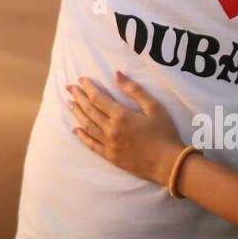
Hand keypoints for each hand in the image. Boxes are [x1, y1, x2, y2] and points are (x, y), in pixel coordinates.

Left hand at [67, 71, 184, 184]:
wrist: (169, 164)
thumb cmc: (165, 134)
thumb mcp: (154, 107)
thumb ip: (134, 90)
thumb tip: (117, 74)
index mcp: (121, 116)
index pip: (98, 98)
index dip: (88, 87)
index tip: (80, 78)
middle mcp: (111, 130)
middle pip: (89, 110)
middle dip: (78, 96)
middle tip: (68, 87)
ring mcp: (109, 145)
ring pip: (87, 126)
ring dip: (77, 113)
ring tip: (69, 102)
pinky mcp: (111, 157)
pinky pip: (91, 145)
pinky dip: (81, 136)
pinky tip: (74, 129)